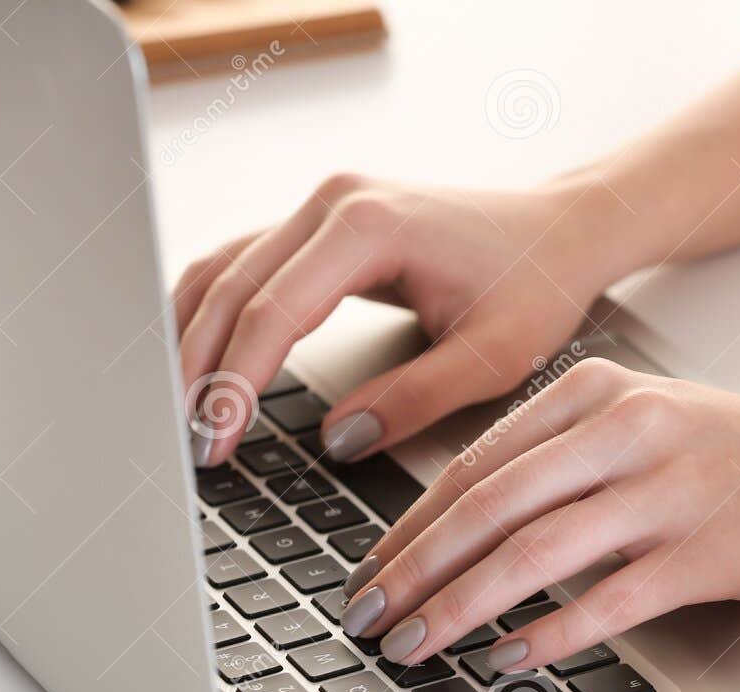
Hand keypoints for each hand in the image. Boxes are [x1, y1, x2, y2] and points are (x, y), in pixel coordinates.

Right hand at [171, 173, 621, 466]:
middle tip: (184, 442)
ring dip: (192, 338)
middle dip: (199, 369)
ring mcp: (322, 206)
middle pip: (230, 287)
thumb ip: (415, 398)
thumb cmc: (537, 282)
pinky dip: (214, 313)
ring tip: (180, 412)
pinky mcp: (321, 224)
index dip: (235, 383)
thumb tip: (338, 441)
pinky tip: (199, 362)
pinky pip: (245, 264)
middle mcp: (333, 202)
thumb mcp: (492, 355)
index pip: (272, 310)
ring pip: (223, 270)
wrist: (560, 232)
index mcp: (370, 225)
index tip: (215, 441)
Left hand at [334, 358, 739, 671]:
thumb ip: (562, 457)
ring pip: (534, 554)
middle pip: (488, 507)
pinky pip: (607, 600)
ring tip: (414, 646)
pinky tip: (509, 658)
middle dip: (411, 572)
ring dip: (459, 608)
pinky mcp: (710, 551)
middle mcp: (628, 430)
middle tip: (364, 620)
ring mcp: (671, 490)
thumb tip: (462, 527)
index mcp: (598, 391)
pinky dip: (548, 633)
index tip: (370, 574)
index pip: (475, 464)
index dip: (408, 528)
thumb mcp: (648, 421)